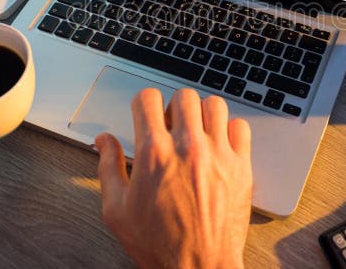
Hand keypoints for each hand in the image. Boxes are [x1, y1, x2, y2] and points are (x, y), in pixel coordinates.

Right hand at [96, 88, 251, 268]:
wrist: (200, 268)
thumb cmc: (159, 245)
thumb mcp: (116, 211)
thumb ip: (108, 168)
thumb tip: (104, 141)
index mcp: (154, 154)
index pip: (148, 98)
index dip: (143, 103)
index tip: (145, 114)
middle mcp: (187, 147)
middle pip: (184, 95)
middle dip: (174, 106)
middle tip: (171, 125)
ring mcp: (218, 154)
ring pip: (214, 104)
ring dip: (203, 113)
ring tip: (196, 131)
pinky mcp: (241, 166)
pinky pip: (241, 126)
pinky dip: (230, 129)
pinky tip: (219, 144)